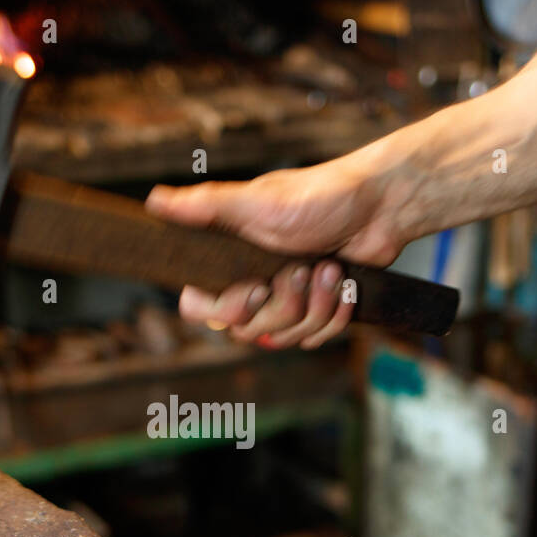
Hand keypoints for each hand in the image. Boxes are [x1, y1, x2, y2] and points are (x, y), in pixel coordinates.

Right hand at [144, 157, 402, 348]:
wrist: (381, 207)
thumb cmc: (319, 197)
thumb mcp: (257, 202)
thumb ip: (205, 207)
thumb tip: (154, 200)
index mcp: (229, 259)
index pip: (200, 308)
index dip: (224, 309)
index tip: (253, 288)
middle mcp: (253, 282)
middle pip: (246, 330)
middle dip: (282, 304)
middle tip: (301, 268)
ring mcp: (286, 300)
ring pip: (285, 337)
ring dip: (314, 304)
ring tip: (329, 268)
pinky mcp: (316, 310)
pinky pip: (315, 338)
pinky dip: (336, 312)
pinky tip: (346, 283)